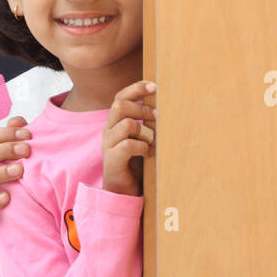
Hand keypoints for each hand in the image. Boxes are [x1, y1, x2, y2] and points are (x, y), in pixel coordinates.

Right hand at [0, 118, 31, 225]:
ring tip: (20, 171)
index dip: (5, 133)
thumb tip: (19, 121)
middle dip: (4, 150)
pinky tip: (7, 197)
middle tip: (26, 150)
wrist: (12, 209)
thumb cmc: (13, 176)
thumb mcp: (15, 156)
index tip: (27, 134)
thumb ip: (16, 137)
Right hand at [102, 81, 156, 196]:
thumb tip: (167, 105)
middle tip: (158, 116)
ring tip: (152, 141)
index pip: (120, 96)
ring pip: (126, 124)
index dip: (136, 88)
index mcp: (115, 122)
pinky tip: (149, 154)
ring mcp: (109, 144)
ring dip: (145, 130)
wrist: (123, 191)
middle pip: (119, 105)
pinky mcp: (112, 159)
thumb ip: (147, 122)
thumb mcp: (142, 137)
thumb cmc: (136, 162)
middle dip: (142, 108)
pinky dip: (142, 147)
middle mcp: (109, 130)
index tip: (155, 86)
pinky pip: (127, 145)